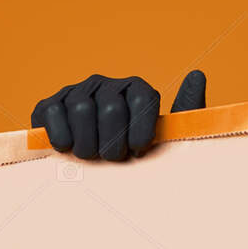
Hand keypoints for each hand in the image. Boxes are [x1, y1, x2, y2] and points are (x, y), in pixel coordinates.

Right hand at [30, 69, 207, 159]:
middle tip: (113, 158)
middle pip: (111, 107)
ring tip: (92, 156)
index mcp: (137, 89)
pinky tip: (67, 147)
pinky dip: (59, 134)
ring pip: (81, 110)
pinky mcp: (50, 104)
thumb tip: (197, 75)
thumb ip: (187, 110)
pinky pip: (50, 112)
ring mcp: (76, 91)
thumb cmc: (138, 157)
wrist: (101, 173)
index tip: (138, 151)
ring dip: (87, 143)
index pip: (143, 98)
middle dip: (113, 142)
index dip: (140, 130)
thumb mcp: (169, 138)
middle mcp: (106, 84)